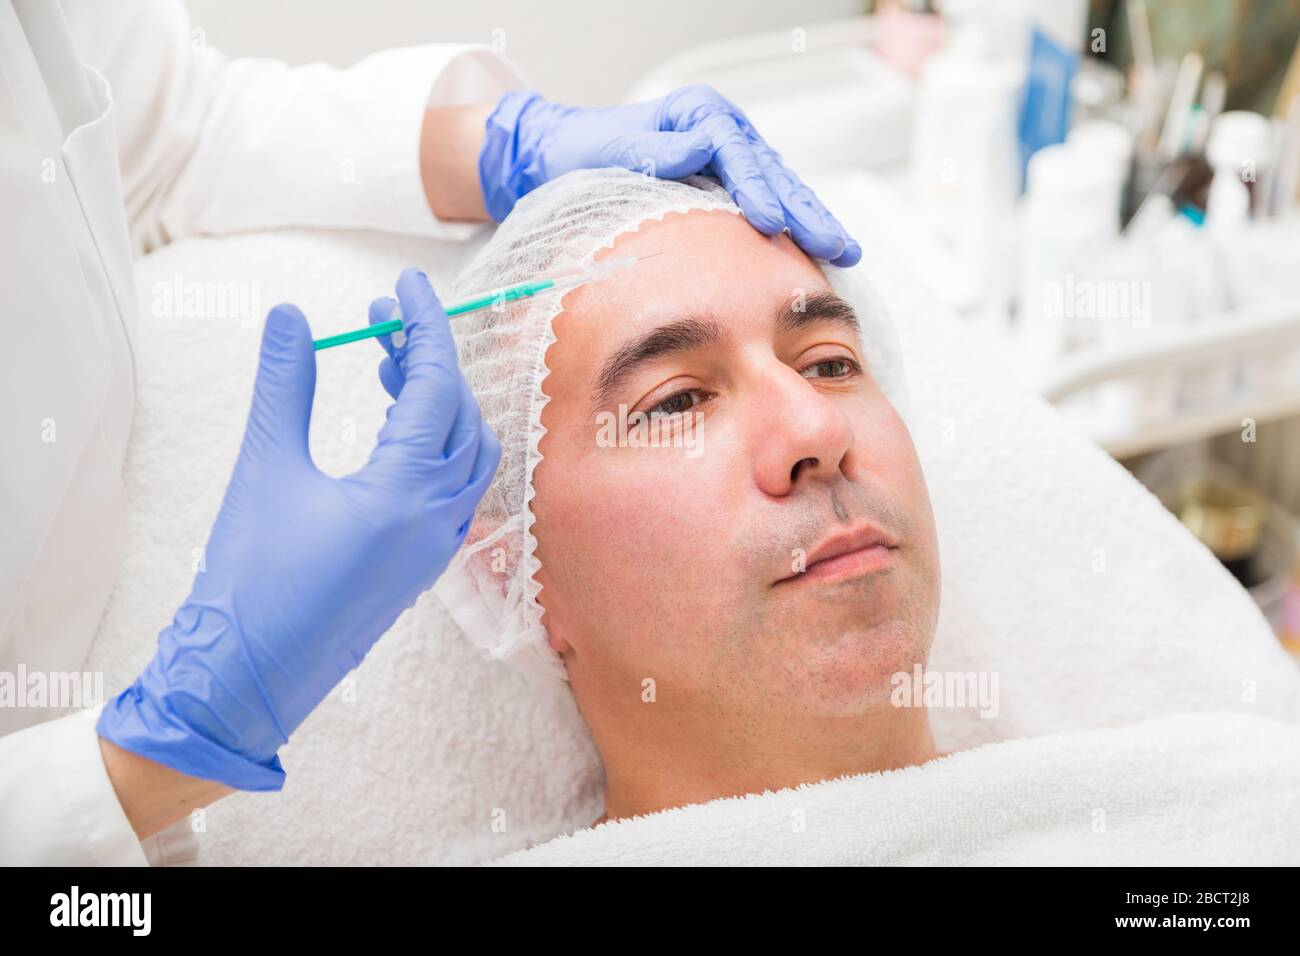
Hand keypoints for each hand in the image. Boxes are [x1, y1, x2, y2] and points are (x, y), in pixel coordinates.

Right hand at [96, 270, 499, 789]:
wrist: (244, 679)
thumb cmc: (250, 578)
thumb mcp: (265, 470)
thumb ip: (284, 386)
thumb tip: (290, 318)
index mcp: (405, 494)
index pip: (437, 387)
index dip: (424, 325)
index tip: (405, 283)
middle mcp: (437, 520)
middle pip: (461, 415)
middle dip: (429, 359)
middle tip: (380, 323)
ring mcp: (435, 547)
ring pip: (465, 453)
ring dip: (436, 403)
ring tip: (382, 367)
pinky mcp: (422, 565)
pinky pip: (452, 488)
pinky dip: (433, 445)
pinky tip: (388, 428)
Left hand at [478, 85, 860, 265]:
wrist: (565, 159)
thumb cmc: (582, 153)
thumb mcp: (608, 149)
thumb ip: (651, 151)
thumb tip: (700, 149)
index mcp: (698, 114)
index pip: (735, 151)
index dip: (756, 187)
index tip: (768, 221)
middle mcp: (723, 132)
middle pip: (772, 172)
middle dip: (804, 211)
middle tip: (832, 244)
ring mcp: (732, 160)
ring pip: (782, 191)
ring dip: (813, 222)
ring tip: (845, 252)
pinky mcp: (732, 188)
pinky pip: (771, 207)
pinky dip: (796, 231)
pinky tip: (822, 256)